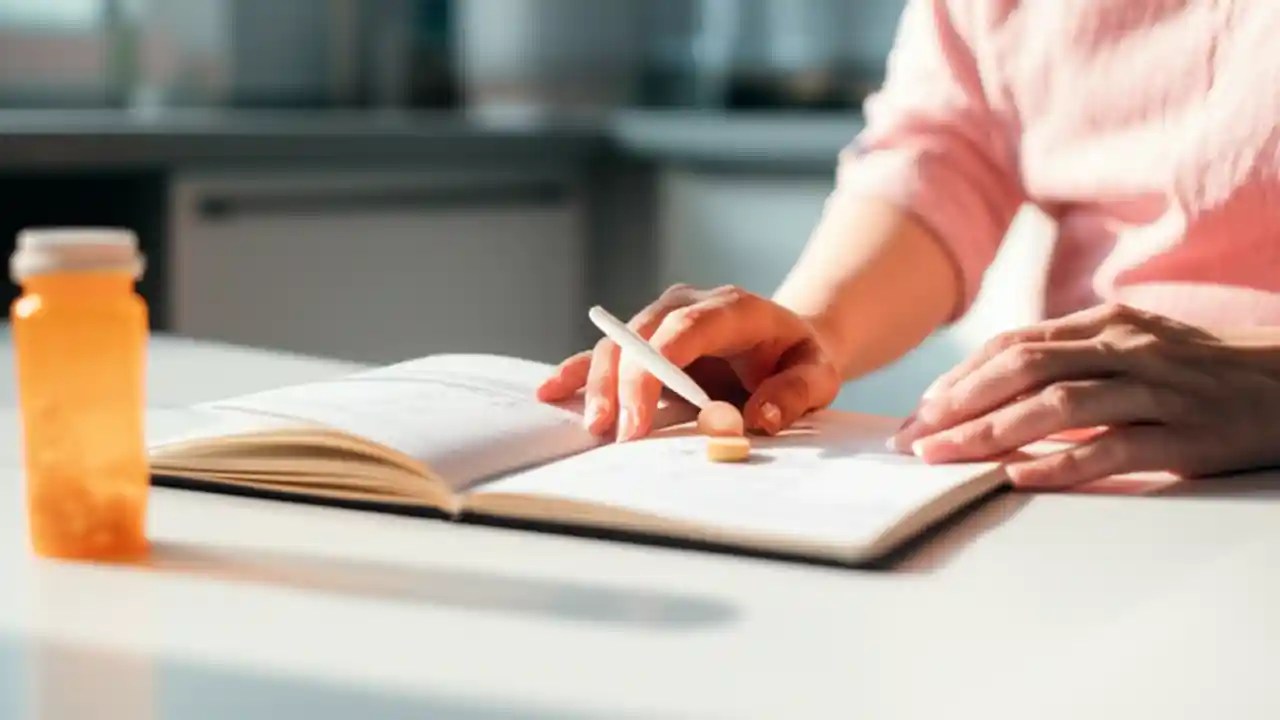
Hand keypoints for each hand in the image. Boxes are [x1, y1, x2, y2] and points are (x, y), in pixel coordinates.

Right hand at [537, 284, 840, 440]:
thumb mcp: (818, 374)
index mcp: (732, 308)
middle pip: (641, 336)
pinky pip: (608, 354)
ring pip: (617, 345)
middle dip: (621, 385)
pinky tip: (551, 391)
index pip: (685, 329)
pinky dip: (578, 372)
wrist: (789, 340)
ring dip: (598, 385)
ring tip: (594, 427)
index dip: (656, 369)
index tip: (641, 416)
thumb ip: (793, 394)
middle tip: (615, 433)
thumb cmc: (801, 358)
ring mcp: (661, 320)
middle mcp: (688, 305)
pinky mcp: (645, 342)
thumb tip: (758, 418)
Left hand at [890, 304, 1279, 488]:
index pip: (1013, 346)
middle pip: (1023, 369)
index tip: (919, 412)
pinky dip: (1061, 463)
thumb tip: (995, 388)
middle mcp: (1122, 349)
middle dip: (958, 404)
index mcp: (1103, 326)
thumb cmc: (1199, 370)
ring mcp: (1154, 388)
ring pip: (1058, 404)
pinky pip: (1112, 447)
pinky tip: (1019, 477)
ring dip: (992, 431)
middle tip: (913, 438)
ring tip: (945, 455)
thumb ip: (1070, 359)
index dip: (959, 379)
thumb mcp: (1131, 347)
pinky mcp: (1183, 433)